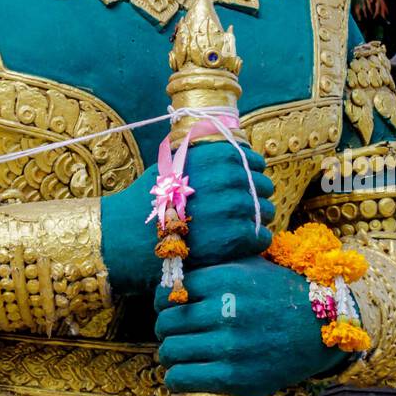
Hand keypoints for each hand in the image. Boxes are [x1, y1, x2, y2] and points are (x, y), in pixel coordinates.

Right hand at [101, 139, 273, 294]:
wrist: (129, 236)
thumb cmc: (150, 201)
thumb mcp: (173, 165)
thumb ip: (203, 157)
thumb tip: (231, 152)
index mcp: (214, 155)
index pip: (252, 160)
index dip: (252, 172)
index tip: (247, 182)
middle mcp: (226, 177)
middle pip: (263, 185)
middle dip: (257, 196)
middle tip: (244, 208)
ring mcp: (232, 208)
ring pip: (267, 211)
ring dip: (259, 219)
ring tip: (242, 227)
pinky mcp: (234, 238)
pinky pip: (262, 236)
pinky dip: (256, 240)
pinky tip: (240, 243)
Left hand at [155, 257, 349, 395]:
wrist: (318, 328)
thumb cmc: (278, 293)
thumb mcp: (247, 266)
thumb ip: (211, 268)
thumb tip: (171, 277)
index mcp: (222, 280)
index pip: (168, 292)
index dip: (164, 301)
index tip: (170, 307)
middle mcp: (221, 311)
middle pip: (166, 323)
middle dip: (165, 328)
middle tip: (173, 332)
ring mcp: (227, 346)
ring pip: (170, 351)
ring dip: (169, 353)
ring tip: (178, 353)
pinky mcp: (233, 377)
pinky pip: (183, 378)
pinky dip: (176, 377)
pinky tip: (184, 372)